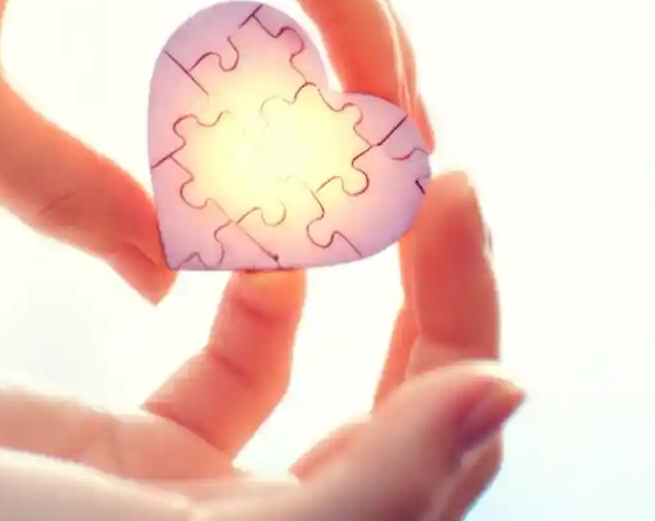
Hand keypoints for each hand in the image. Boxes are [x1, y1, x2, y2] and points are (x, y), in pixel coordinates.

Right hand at [0, 175, 513, 519]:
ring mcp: (213, 498)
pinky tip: (258, 233)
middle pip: (405, 404)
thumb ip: (369, 491)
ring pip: (328, 372)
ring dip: (349, 274)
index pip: (444, 443)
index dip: (466, 314)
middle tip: (437, 168)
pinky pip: (235, 367)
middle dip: (432, 283)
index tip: (457, 192)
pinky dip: (255, 293)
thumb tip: (507, 394)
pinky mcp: (146, 453)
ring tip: (362, 177)